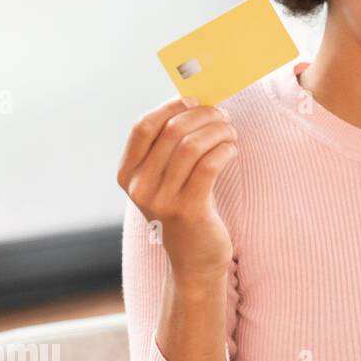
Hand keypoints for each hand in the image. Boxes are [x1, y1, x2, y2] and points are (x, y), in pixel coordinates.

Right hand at [117, 96, 237, 280]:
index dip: (169, 107)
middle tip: (223, 116)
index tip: (194, 100)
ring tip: (230, 133)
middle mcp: (139, 186)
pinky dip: (225, 150)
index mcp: (128, 174)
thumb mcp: (166, 180)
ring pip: (192, 145)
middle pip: (172, 131)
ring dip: (218, 131)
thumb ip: (169, 148)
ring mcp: (161, 200)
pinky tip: (233, 150)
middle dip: (203, 116)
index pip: (143, 127)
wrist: (194, 260)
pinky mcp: (188, 210)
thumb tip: (194, 103)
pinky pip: (209, 165)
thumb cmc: (186, 209)